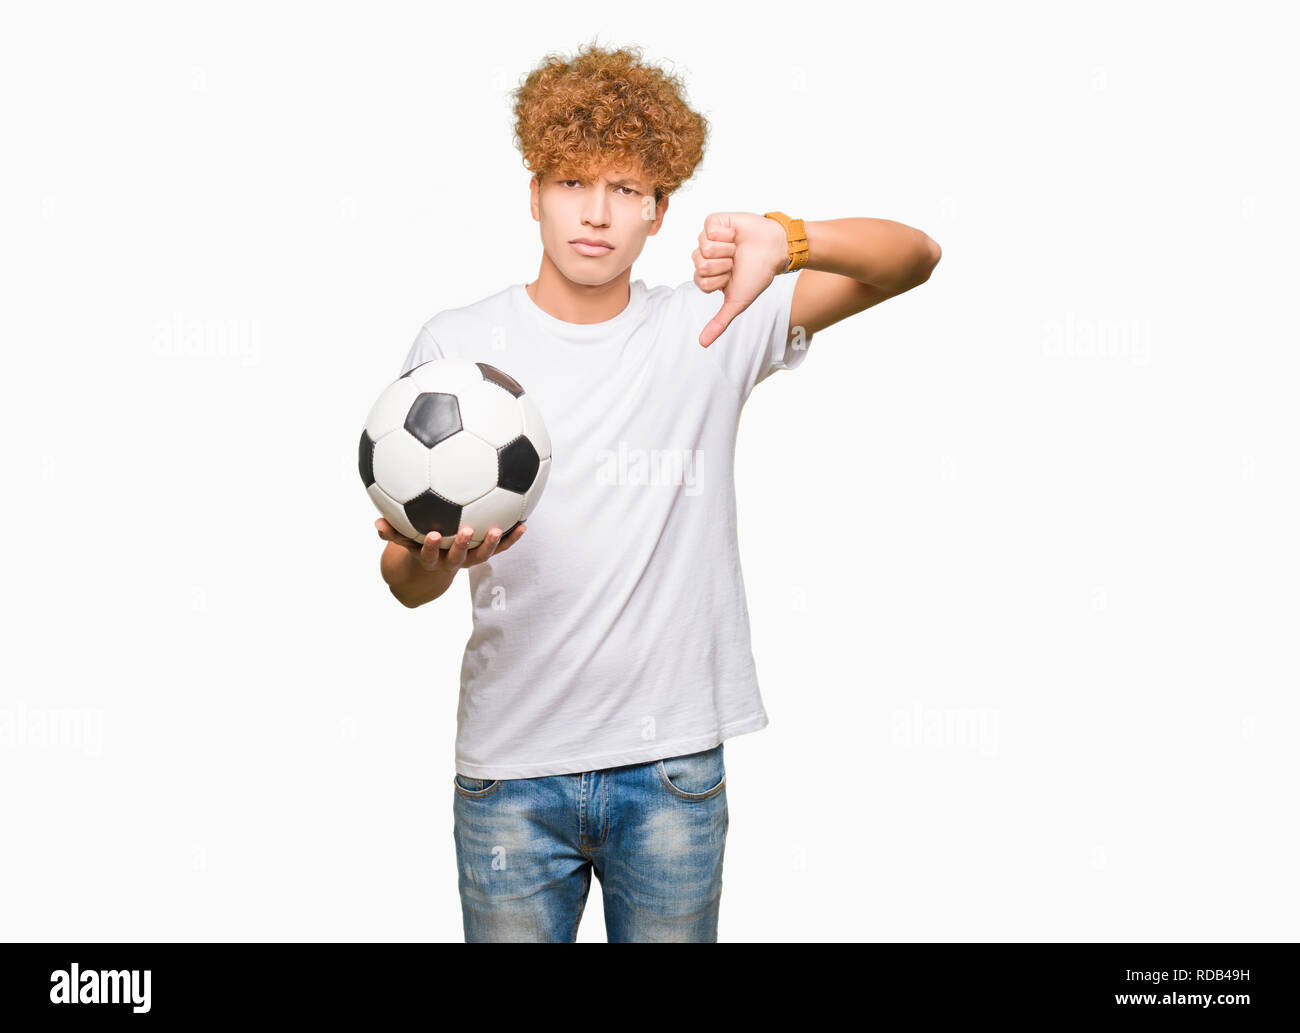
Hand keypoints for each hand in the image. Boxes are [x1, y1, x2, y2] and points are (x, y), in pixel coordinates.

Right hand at [375, 517, 525, 572]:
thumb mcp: (404, 540)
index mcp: (432, 558)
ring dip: (492, 543)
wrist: (438, 562)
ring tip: (500, 529)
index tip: (433, 535)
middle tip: (468, 530)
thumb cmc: (418, 543)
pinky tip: (524, 524)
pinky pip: (500, 548)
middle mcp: (452, 561)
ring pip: (482, 555)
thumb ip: (391, 532)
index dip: (432, 547)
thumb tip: (376, 524)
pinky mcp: (485, 553)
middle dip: (463, 546)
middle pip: (459, 558)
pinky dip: (511, 538)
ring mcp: (470, 558)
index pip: (430, 555)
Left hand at [693, 211, 789, 347]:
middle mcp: (704, 257)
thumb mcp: (737, 302)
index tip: (733, 275)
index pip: (700, 280)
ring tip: (737, 248)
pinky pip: (709, 228)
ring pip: (704, 246)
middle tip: (736, 261)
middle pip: (700, 264)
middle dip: (724, 264)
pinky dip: (727, 233)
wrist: (775, 249)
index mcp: (706, 275)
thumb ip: (719, 322)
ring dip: (727, 249)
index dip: (720, 279)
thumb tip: (702, 344)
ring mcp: (707, 238)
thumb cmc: (758, 274)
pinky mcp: (713, 222)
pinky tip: (735, 234)